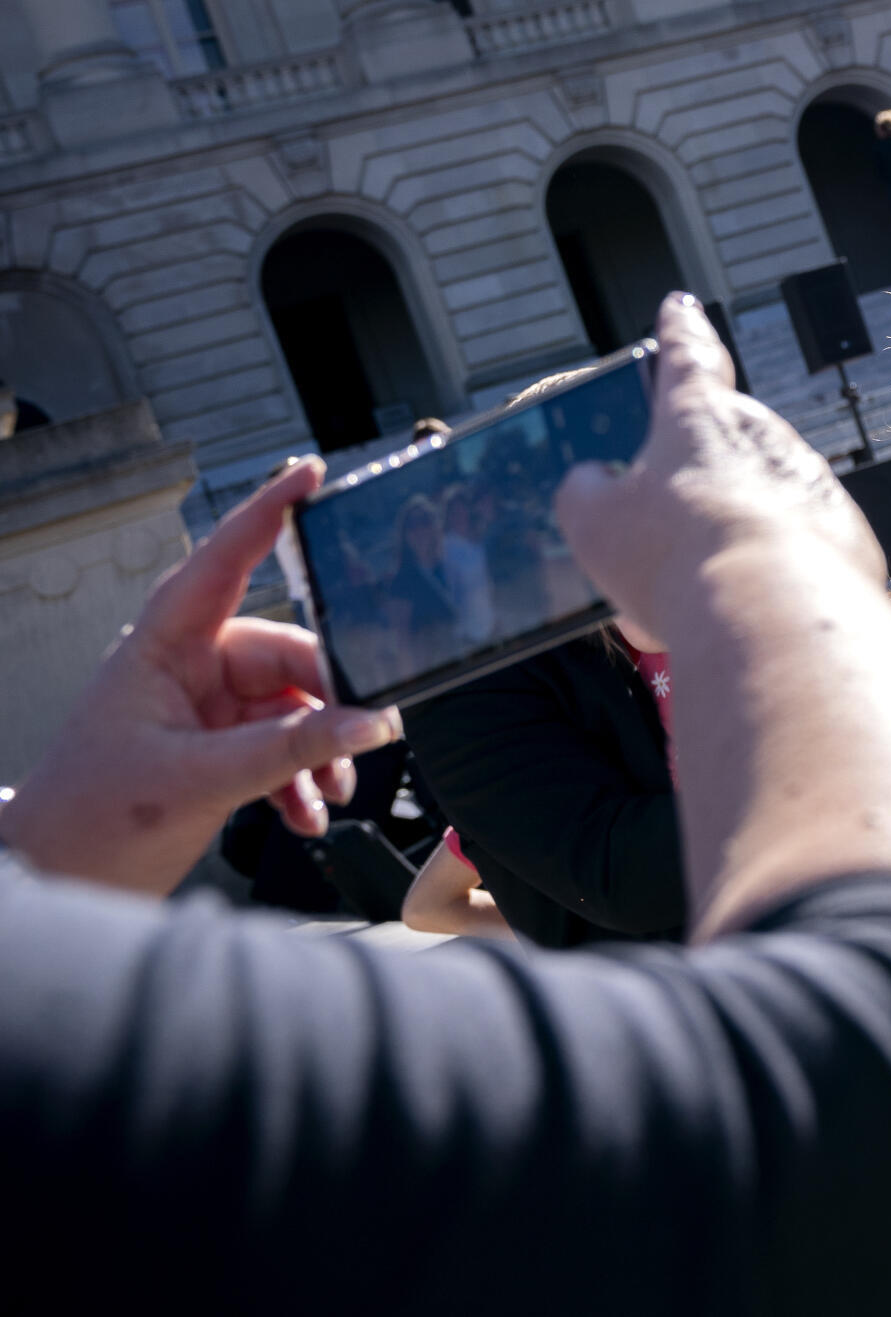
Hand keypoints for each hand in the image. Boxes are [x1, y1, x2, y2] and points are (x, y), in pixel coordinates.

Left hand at [0, 458, 399, 894]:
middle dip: (331, 701)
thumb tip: (372, 723)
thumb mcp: (200, 782)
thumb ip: (291, 751)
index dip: (268, 514)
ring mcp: (203, 712)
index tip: (313, 475)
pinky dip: (303, 779)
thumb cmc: (93, 821)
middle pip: (288, 655)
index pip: (225, 563)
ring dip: (322, 751)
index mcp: (164, 649)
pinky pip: (283, 748)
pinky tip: (307, 814)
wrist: (55, 880)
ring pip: (294, 707)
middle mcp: (187, 670)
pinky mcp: (215, 752)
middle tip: (367, 735)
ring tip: (333, 792)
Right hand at [554, 294, 882, 650]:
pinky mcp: (846, 533)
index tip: (682, 308)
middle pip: (720, 455)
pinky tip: (746, 615)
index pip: (686, 355)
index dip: (679, 333)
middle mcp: (765, 436)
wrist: (776, 612)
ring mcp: (813, 483)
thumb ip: (584, 492)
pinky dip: (772, 577)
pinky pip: (799, 549)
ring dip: (729, 546)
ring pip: (759, 510)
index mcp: (699, 415)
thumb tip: (589, 484)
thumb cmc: (677, 559)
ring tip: (697, 601)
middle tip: (662, 548)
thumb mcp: (594, 523)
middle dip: (693, 497)